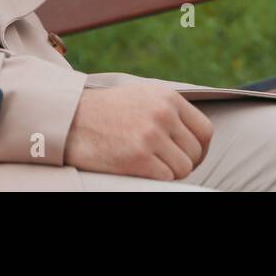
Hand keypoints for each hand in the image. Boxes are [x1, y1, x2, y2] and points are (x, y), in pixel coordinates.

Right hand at [63, 84, 213, 179]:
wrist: (70, 120)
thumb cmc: (107, 110)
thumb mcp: (143, 95)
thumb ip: (170, 108)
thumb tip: (196, 134)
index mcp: (168, 97)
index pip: (205, 130)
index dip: (200, 148)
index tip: (188, 156)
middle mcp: (163, 114)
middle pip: (196, 152)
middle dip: (184, 162)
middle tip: (166, 164)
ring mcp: (151, 136)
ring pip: (183, 168)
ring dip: (171, 173)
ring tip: (153, 167)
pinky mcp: (138, 158)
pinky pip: (166, 178)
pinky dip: (158, 179)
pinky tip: (142, 171)